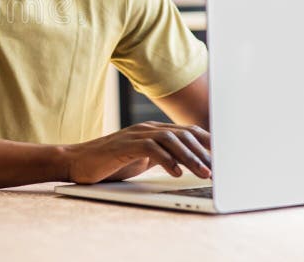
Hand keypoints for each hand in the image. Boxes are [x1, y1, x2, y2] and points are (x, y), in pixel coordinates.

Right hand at [66, 121, 211, 183]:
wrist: (77, 161)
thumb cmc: (110, 163)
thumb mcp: (142, 159)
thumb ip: (163, 157)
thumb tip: (190, 165)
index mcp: (153, 131)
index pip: (187, 131)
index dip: (208, 143)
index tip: (226, 157)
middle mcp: (147, 129)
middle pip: (183, 135)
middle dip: (204, 152)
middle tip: (219, 170)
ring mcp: (135, 135)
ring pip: (171, 140)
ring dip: (190, 157)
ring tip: (203, 173)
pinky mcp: (124, 145)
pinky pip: (151, 148)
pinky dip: (167, 160)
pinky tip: (176, 173)